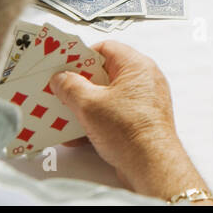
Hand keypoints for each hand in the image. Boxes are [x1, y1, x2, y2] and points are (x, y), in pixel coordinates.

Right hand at [50, 42, 188, 191]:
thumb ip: (71, 87)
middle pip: (105, 73)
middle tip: (61, 89)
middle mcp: (145, 80)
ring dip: (85, 106)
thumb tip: (62, 78)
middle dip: (80, 84)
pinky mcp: (141, 120)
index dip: (82, 55)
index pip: (106, 48)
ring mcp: (144, 100)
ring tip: (65, 114)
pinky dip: (96, 121)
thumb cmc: (131, 132)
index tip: (64, 65)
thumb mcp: (89, 105)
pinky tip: (77, 134)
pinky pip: (113, 114)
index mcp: (137, 66)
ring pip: (108, 96)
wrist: (151, 164)